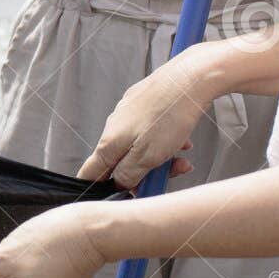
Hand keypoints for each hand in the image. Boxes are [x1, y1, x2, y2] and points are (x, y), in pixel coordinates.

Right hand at [76, 47, 222, 188]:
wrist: (188, 80)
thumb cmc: (168, 116)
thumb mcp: (148, 156)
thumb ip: (128, 174)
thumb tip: (117, 184)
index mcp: (109, 142)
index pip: (90, 173)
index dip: (100, 190)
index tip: (117, 197)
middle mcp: (114, 127)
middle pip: (120, 162)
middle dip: (143, 175)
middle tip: (164, 178)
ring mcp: (128, 114)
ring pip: (138, 147)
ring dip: (159, 159)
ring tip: (181, 159)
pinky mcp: (143, 104)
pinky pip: (149, 132)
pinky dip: (164, 141)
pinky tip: (182, 141)